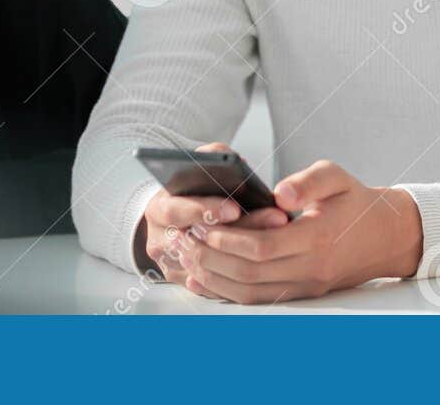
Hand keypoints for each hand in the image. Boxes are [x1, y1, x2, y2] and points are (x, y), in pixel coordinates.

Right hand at [136, 144, 286, 284]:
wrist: (174, 214)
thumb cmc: (191, 188)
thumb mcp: (197, 165)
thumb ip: (213, 155)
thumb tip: (237, 160)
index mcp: (159, 208)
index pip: (177, 210)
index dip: (206, 210)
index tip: (235, 208)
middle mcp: (160, 239)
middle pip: (197, 243)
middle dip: (237, 234)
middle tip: (274, 222)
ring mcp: (170, 263)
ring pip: (208, 268)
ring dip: (244, 256)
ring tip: (280, 242)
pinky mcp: (185, 280)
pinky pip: (212, 284)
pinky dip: (239, 276)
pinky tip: (268, 263)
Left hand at [171, 159, 422, 304]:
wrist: (386, 236)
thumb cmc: (356, 201)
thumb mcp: (336, 176)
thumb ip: (308, 180)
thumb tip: (279, 193)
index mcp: (318, 238)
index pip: (263, 247)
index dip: (227, 240)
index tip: (201, 225)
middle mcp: (311, 269)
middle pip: (249, 274)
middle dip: (210, 259)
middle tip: (182, 241)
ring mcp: (306, 286)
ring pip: (249, 293)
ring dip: (212, 279)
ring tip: (184, 257)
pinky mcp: (301, 294)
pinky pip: (257, 300)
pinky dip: (225, 293)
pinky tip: (201, 281)